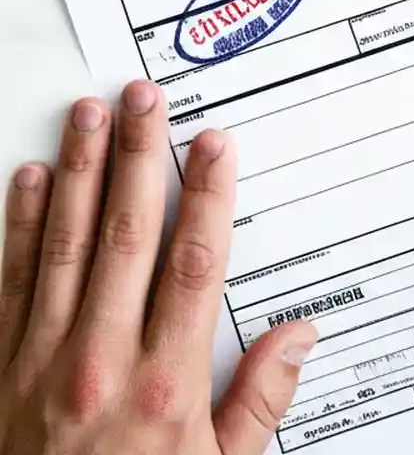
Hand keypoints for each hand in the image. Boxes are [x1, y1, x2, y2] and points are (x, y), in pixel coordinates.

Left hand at [0, 81, 316, 453]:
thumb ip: (260, 400)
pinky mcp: (0, 369)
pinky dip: (21, 226)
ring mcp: (44, 361)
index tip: (213, 149)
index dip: (207, 197)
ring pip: (66, 246)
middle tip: (144, 102)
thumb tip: (297, 339)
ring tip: (88, 117)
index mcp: (164, 385)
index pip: (193, 266)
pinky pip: (11, 282)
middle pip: (127, 237)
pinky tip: (32, 181)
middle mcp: (101, 362)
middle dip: (139, 159)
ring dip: (81, 173)